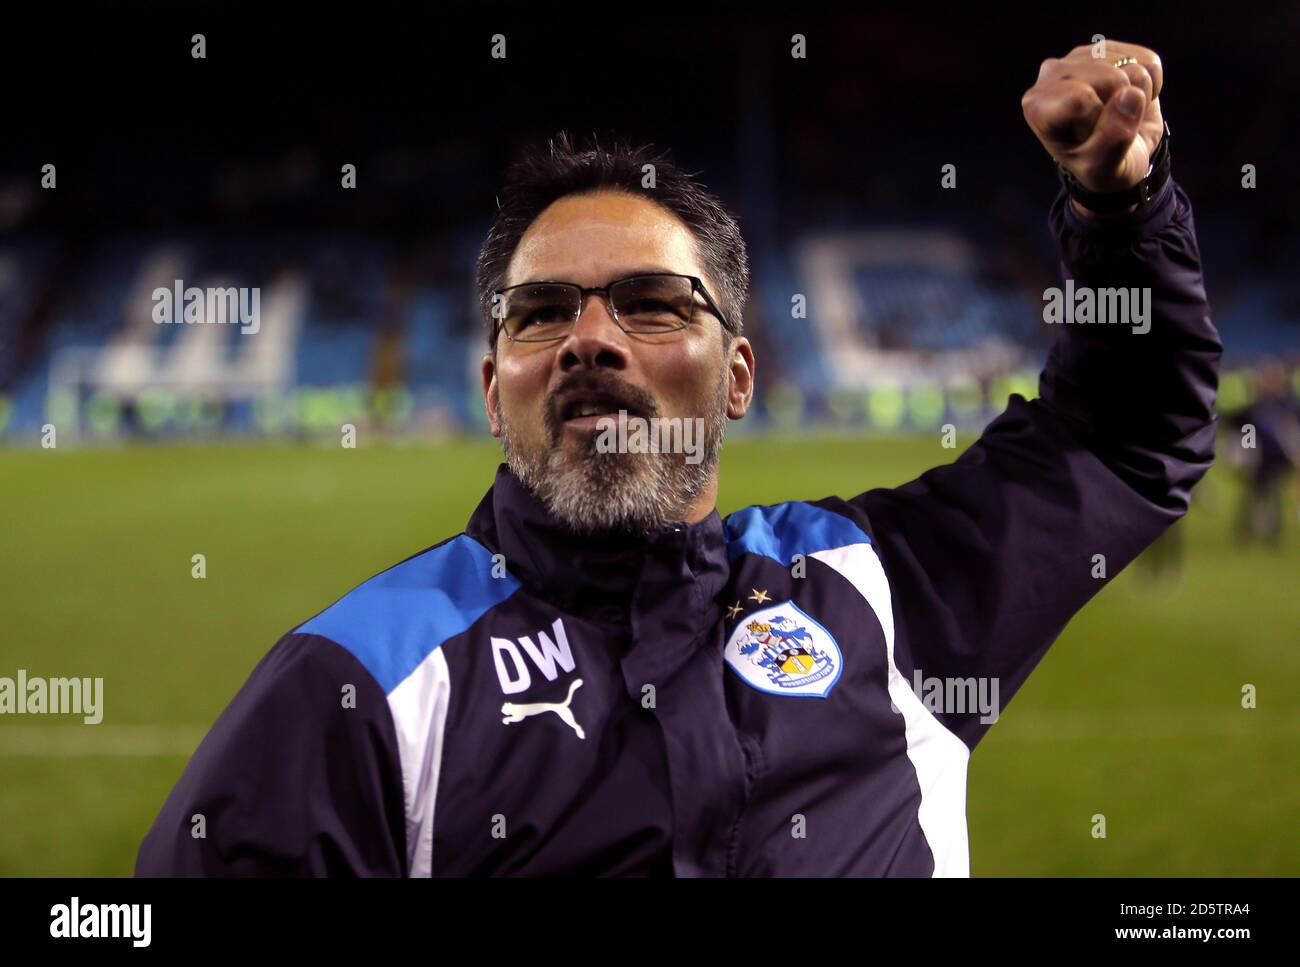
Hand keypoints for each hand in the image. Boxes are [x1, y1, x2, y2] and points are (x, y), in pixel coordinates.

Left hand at [1021, 40, 1164, 212]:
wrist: (1119, 155)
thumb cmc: (1099, 164)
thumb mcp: (1101, 168)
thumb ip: (1112, 140)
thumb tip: (1132, 95)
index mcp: (1037, 105)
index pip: (1080, 99)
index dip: (1097, 122)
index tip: (1089, 138)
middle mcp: (1053, 72)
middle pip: (1110, 79)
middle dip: (1120, 108)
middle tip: (1108, 126)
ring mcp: (1083, 56)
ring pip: (1132, 68)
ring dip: (1138, 98)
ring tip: (1119, 114)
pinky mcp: (1113, 48)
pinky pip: (1149, 62)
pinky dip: (1151, 86)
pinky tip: (1130, 99)